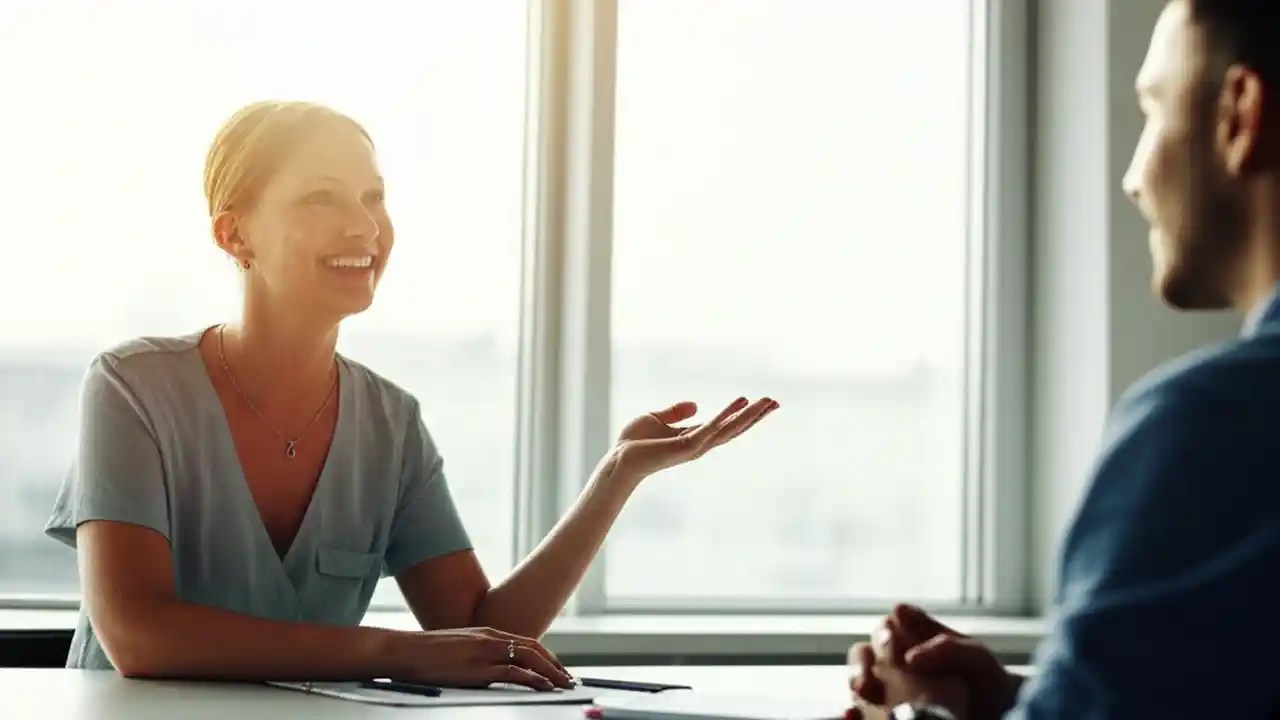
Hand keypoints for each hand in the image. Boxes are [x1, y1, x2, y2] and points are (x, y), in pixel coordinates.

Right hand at [394, 627, 574, 690]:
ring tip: (564, 686)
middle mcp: (491, 638)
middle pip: (534, 648)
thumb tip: (494, 669)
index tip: (559, 670)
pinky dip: (533, 679)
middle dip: (555, 665)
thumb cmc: (426, 654)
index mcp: (487, 633)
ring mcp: (485, 651)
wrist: (404, 651)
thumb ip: (479, 654)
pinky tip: (544, 687)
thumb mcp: (459, 648)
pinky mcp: (478, 667)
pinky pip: (514, 672)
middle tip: (569, 680)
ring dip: (551, 672)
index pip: (527, 643)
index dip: (547, 657)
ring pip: (529, 658)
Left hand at [608, 397, 778, 479]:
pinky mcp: (687, 446)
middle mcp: (700, 444)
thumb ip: (675, 412)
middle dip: (756, 416)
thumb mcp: (655, 419)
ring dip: (750, 415)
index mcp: (694, 437)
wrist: (618, 459)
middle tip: (776, 402)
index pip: (726, 425)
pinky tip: (741, 401)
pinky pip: (712, 427)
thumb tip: (696, 404)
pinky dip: (727, 414)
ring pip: (730, 428)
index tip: (762, 402)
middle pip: (735, 428)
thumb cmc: (633, 443)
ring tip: (768, 401)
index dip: (744, 414)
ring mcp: (696, 446)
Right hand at [850, 605, 1019, 719]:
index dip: (886, 633)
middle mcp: (894, 664)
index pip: (887, 628)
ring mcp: (888, 693)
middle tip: (875, 666)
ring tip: (863, 689)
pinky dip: (852, 714)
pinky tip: (853, 714)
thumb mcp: (976, 659)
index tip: (894, 640)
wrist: (1000, 716)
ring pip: (856, 681)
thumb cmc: (988, 683)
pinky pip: (861, 713)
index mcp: (914, 640)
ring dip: (855, 681)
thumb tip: (910, 657)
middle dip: (863, 660)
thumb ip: (947, 648)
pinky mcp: (884, 715)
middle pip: (863, 653)